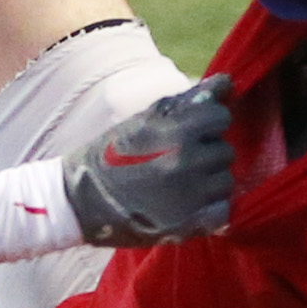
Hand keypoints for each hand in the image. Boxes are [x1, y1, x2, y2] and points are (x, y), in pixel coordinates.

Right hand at [61, 74, 231, 246]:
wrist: (80, 200)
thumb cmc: (111, 154)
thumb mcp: (144, 120)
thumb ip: (187, 102)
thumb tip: (226, 82)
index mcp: (176, 133)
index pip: (221, 118)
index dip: (210, 122)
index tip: (196, 130)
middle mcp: (187, 163)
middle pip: (224, 151)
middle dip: (208, 151)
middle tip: (183, 158)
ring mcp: (190, 197)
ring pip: (225, 181)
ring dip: (211, 180)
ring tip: (186, 182)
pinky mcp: (187, 225)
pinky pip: (222, 212)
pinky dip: (212, 208)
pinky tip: (194, 204)